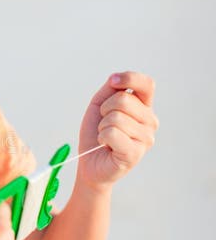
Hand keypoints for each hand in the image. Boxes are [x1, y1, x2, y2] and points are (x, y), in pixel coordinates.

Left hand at [77, 71, 157, 189]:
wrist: (90, 161)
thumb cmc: (97, 133)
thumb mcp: (100, 104)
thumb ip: (111, 89)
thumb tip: (116, 78)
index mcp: (144, 108)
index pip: (147, 85)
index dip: (129, 78)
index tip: (113, 81)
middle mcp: (150, 122)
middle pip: (124, 99)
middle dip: (105, 109)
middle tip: (104, 123)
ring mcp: (146, 138)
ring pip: (116, 118)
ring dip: (103, 126)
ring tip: (106, 136)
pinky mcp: (135, 153)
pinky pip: (112, 133)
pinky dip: (102, 137)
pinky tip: (106, 145)